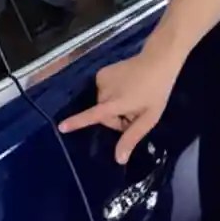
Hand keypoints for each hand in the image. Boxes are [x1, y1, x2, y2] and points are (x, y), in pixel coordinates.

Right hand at [58, 42, 182, 164]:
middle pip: (104, 115)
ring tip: (133, 97)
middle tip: (136, 112)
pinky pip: (103, 91)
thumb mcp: (149, 118)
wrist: (158, 60)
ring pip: (102, 103)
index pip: (93, 115)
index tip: (61, 127)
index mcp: (115, 103)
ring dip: (114, 105)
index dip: (77, 122)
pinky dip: (111, 93)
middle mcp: (104, 90)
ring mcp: (102, 79)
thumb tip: (118, 159)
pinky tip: (126, 87)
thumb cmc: (157, 91)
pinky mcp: (102, 72)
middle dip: (117, 118)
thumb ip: (132, 138)